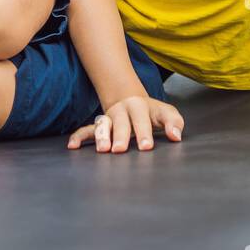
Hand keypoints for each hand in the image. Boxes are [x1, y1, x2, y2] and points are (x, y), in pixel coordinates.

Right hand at [66, 95, 183, 152]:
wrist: (130, 100)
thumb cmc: (151, 112)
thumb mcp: (166, 113)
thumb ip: (174, 123)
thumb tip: (176, 136)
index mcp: (141, 107)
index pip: (143, 119)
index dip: (144, 132)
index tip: (146, 147)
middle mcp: (123, 111)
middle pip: (121, 122)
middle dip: (121, 135)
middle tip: (121, 149)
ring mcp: (109, 118)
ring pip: (103, 125)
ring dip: (102, 136)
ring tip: (103, 150)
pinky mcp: (99, 126)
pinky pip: (87, 130)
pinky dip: (79, 136)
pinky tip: (73, 145)